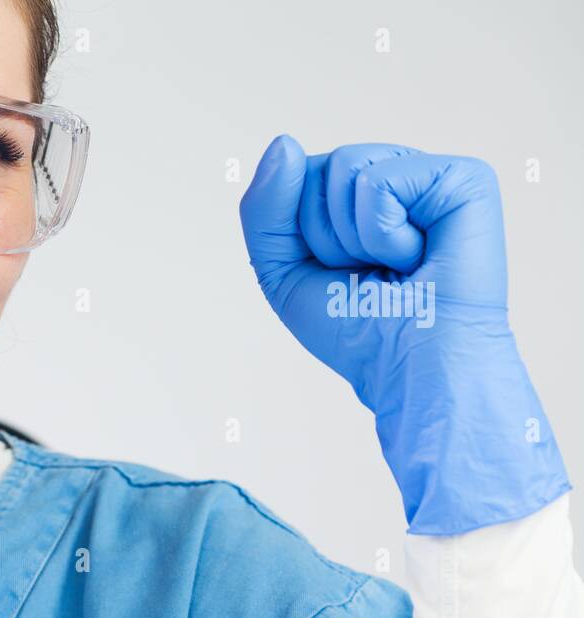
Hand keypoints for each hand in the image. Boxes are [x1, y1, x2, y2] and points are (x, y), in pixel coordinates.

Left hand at [239, 135, 569, 533]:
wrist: (408, 364)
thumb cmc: (352, 326)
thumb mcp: (280, 269)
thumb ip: (263, 208)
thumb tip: (284, 142)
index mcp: (355, 194)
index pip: (292, 175)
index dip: (297, 233)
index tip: (334, 270)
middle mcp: (395, 174)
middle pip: (314, 168)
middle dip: (322, 234)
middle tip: (366, 271)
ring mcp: (429, 173)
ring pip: (343, 167)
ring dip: (352, 236)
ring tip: (393, 264)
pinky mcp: (463, 178)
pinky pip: (379, 181)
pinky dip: (382, 233)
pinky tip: (418, 255)